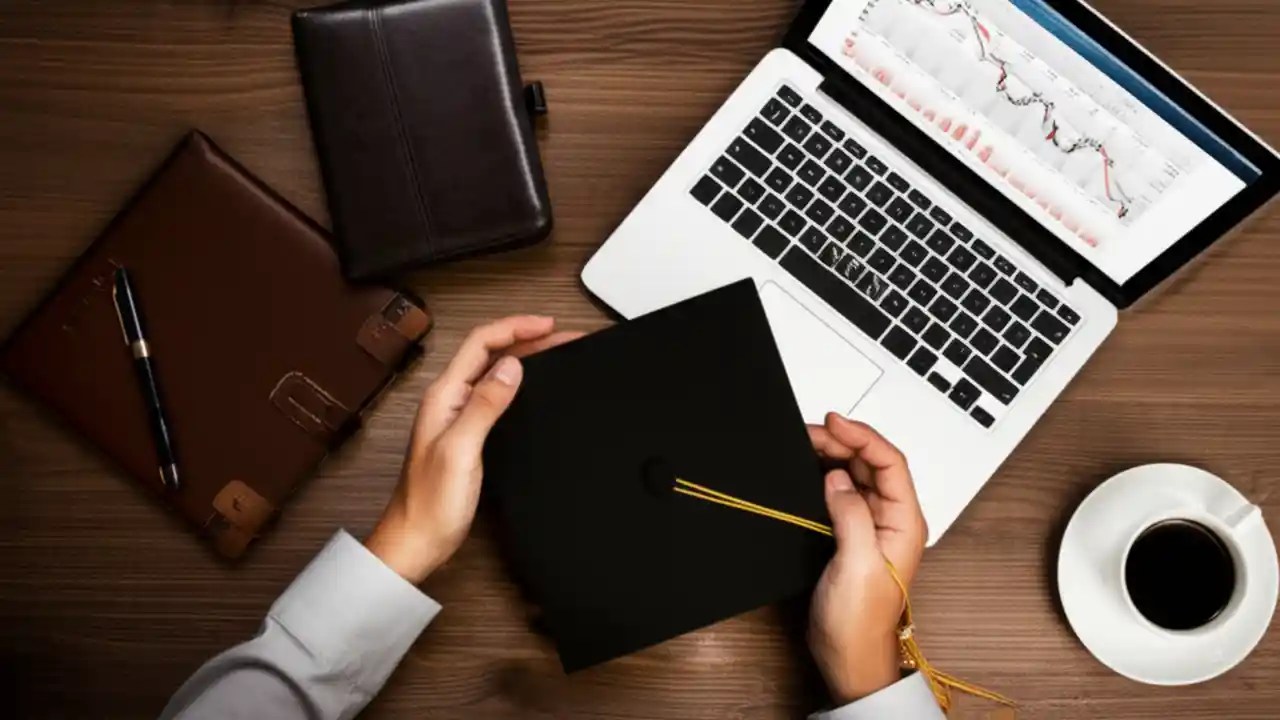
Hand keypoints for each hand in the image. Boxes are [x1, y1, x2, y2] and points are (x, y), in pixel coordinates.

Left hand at [365, 316, 582, 583]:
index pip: (481, 344)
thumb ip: (484, 405)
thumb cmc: (429, 504)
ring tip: (555, 349)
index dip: (515, 328)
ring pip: (494, 372)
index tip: (548, 326)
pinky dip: (518, 382)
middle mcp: (449, 400)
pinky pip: (495, 395)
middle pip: (489, 353)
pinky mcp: (468, 434)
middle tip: (562, 335)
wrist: (415, 541)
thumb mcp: (460, 450)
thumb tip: (511, 367)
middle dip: (526, 337)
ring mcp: (457, 416)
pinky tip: (532, 386)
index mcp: (443, 396)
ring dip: (524, 355)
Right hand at [806, 413, 928, 703]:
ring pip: (856, 475)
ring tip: (805, 443)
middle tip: (809, 431)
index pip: (890, 463)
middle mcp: (892, 519)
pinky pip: (842, 493)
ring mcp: (872, 527)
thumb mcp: (857, 565)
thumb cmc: (860, 623)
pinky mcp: (852, 535)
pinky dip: (825, 476)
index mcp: (904, 522)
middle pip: (872, 464)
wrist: (850, 658)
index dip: (863, 436)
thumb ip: (851, 515)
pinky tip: (809, 471)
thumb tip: (838, 477)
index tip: (833, 422)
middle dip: (843, 441)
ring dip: (833, 456)